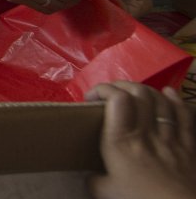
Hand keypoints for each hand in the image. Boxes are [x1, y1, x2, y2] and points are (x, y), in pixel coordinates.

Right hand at [85, 82, 195, 198]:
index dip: (104, 90)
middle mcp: (145, 133)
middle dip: (122, 85)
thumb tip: (89, 176)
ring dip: (145, 90)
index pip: (117, 100)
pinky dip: (175, 100)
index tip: (92, 97)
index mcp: (121, 142)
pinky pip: (183, 114)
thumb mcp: (107, 192)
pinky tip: (168, 92)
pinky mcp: (188, 144)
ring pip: (160, 100)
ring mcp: (169, 136)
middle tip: (111, 92)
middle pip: (139, 93)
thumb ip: (95, 180)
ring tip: (135, 91)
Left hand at [89, 0, 151, 17]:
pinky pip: (96, 4)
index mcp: (140, 6)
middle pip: (112, 15)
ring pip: (102, 10)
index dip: (109, 8)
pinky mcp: (106, 1)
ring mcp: (117, 6)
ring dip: (93, 2)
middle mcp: (130, 9)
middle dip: (99, 5)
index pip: (123, 16)